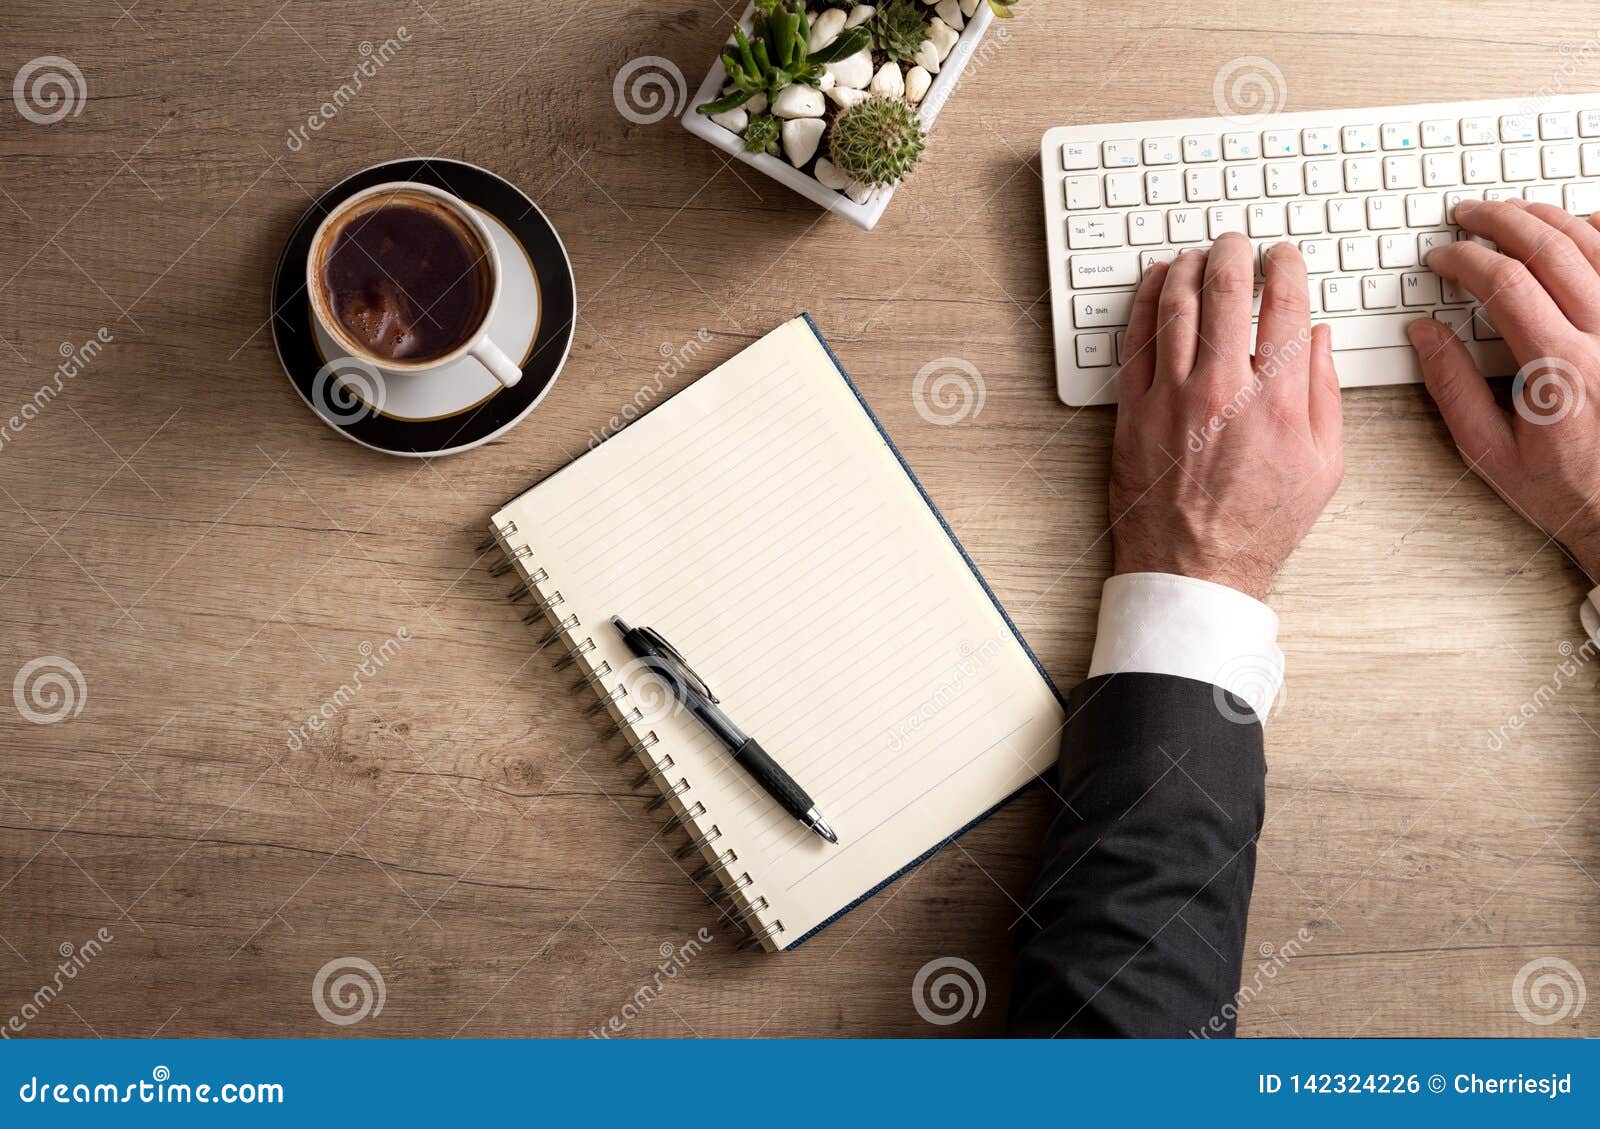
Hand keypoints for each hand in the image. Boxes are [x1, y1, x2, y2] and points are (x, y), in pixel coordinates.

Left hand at [1109, 232, 1343, 600]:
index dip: (1285, 267)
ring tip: (1198, 256)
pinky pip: (1134, 340)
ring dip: (1187, 268)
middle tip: (1237, 242)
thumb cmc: (1259, 523)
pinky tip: (1155, 284)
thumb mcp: (1323, 464)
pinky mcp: (1132, 411)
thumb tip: (1316, 336)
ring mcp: (1170, 398)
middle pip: (1223, 292)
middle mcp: (1220, 389)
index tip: (1284, 257)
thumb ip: (1324, 392)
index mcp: (1275, 399)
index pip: (1283, 305)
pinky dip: (1145, 302)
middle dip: (1233, 253)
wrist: (1194, 567)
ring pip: (1174, 306)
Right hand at [1408, 199, 1599, 579]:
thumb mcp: (1490, 451)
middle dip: (1502, 222)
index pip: (1505, 285)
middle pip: (1550, 250)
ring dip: (1549, 219)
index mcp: (1558, 370)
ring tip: (1514, 213)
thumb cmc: (1566, 486)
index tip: (1443, 257)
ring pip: (1594, 243)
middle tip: (1470, 216)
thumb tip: (1424, 334)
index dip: (1466, 260)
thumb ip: (1452, 388)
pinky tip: (1578, 227)